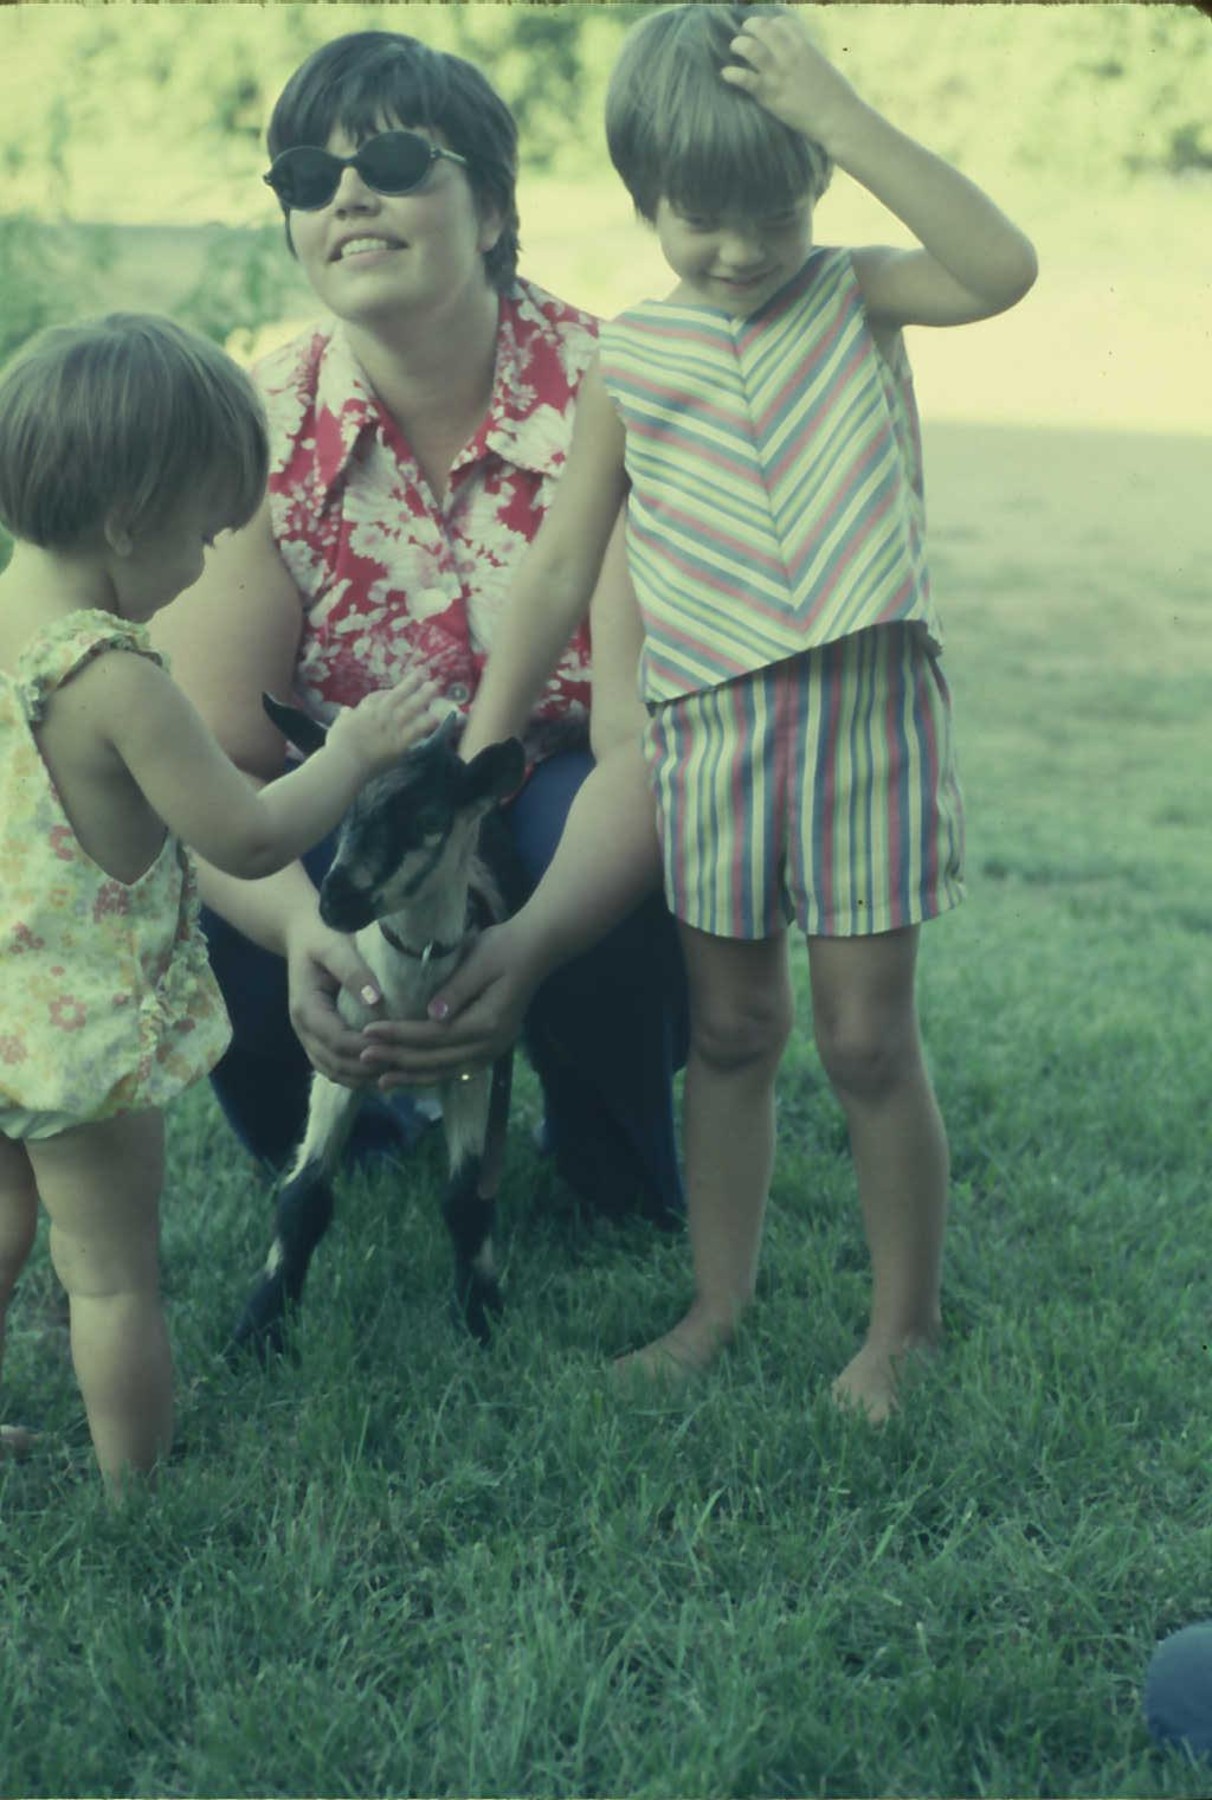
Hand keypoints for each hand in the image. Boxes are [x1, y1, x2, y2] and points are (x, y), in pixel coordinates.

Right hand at [285, 909, 385, 1085]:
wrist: (301, 932)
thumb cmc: (321, 934)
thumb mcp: (335, 946)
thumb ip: (353, 972)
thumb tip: (376, 1000)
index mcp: (306, 1008)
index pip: (337, 1041)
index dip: (367, 1048)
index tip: (398, 1046)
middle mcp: (303, 1029)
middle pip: (335, 1064)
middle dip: (369, 1069)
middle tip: (405, 1066)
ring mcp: (308, 1036)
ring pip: (334, 1071)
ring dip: (363, 1078)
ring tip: (398, 1074)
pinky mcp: (317, 1038)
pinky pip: (334, 1066)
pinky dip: (357, 1074)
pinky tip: (383, 1072)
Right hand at [325, 670, 440, 776]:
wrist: (345, 761)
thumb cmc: (338, 746)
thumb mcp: (338, 727)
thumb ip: (344, 717)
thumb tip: (345, 710)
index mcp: (364, 711)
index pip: (377, 697)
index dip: (387, 692)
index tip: (396, 689)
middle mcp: (380, 715)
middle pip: (398, 695)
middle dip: (411, 683)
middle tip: (424, 672)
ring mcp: (391, 727)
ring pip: (410, 708)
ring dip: (423, 696)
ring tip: (435, 686)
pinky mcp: (399, 742)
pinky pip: (416, 730)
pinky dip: (426, 722)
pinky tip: (437, 716)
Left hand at [358, 918, 539, 1087]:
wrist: (536, 949)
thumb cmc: (505, 948)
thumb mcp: (480, 961)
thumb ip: (456, 989)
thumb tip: (432, 1014)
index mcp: (487, 1023)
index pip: (434, 1035)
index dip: (399, 1035)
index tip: (369, 1031)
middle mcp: (490, 1044)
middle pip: (436, 1059)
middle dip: (397, 1058)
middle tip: (363, 1056)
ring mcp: (492, 1050)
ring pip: (444, 1071)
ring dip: (411, 1075)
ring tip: (380, 1080)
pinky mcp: (489, 1048)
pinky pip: (454, 1068)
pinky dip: (429, 1074)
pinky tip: (409, 1076)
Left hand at [720, 12, 860, 149]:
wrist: (838, 118)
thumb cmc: (838, 96)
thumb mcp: (824, 66)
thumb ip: (809, 57)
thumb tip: (801, 58)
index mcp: (805, 45)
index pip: (782, 22)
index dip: (771, 23)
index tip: (766, 29)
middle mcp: (790, 54)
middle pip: (763, 28)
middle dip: (750, 26)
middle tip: (744, 33)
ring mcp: (778, 73)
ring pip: (750, 48)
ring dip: (738, 45)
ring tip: (734, 48)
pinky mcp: (770, 94)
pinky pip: (745, 78)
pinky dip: (732, 74)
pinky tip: (726, 74)